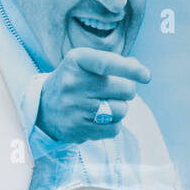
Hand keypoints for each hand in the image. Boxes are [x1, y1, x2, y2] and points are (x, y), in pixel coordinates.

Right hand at [35, 48, 151, 143]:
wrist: (43, 107)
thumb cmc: (74, 81)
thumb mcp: (87, 63)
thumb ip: (114, 62)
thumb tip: (139, 70)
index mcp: (77, 60)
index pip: (108, 63)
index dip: (132, 70)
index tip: (146, 76)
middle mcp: (74, 82)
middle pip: (125, 89)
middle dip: (127, 91)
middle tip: (116, 91)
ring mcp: (75, 107)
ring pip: (121, 110)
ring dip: (120, 109)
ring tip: (105, 105)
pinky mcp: (77, 128)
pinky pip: (113, 129)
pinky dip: (113, 124)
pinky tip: (99, 119)